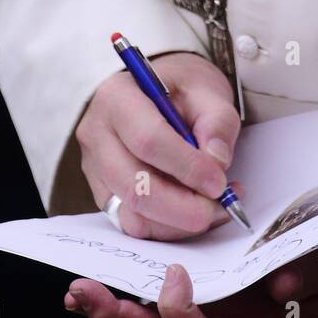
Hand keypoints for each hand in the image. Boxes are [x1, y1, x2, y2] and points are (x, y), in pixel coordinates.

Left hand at [63, 223, 317, 317]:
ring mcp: (220, 302)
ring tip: (82, 290)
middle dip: (121, 317)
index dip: (181, 317)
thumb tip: (281, 283)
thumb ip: (311, 273)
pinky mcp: (214, 277)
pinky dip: (138, 280)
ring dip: (119, 303)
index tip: (173, 278)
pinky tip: (116, 265)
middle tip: (85, 294)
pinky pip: (169, 290)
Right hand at [75, 52, 241, 240]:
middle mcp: (97, 134)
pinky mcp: (104, 194)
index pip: (148, 140)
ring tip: (214, 207)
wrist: (158, 95)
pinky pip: (134, 224)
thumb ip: (217, 123)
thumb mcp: (207, 92)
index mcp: (117, 97)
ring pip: (132, 214)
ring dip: (179, 222)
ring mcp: (95, 168)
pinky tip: (194, 210)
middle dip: (184, 207)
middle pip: (135, 187)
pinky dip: (169, 227)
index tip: (219, 182)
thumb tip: (216, 162)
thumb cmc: (181, 90)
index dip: (187, 167)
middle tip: (222, 205)